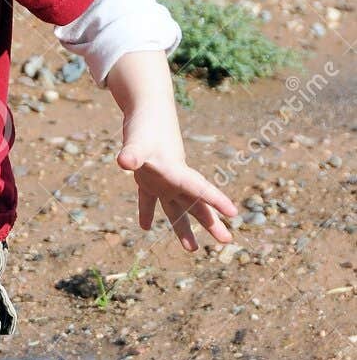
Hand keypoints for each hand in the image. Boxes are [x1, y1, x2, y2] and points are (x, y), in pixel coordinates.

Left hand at [117, 120, 237, 250]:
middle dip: (212, 223)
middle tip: (228, 241)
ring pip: (177, 209)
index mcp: (177, 170)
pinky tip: (144, 227)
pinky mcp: (148, 179)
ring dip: (184, 228)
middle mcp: (174, 179)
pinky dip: (147, 212)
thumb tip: (124, 162)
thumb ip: (132, 152)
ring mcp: (163, 180)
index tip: (234, 213)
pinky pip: (149, 200)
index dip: (216, 200)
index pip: (200, 188)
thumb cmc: (144, 125)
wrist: (144, 110)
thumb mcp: (137, 140)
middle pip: (196, 204)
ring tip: (192, 250)